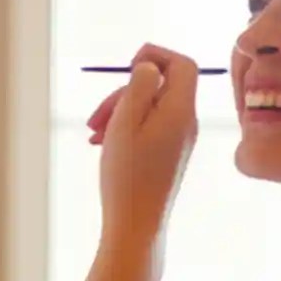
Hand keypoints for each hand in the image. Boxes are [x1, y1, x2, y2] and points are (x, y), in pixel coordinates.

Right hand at [86, 44, 199, 244]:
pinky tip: (101, 142)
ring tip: (94, 133)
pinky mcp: (169, 154)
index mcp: (181, 110)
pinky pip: (148, 127)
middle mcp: (186, 123)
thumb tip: (150, 66)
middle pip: (160, 86)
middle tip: (96, 116)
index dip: (156, 55)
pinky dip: (125, 128)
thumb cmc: (127, 174)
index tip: (128, 66)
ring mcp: (179, 139)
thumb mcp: (126, 121)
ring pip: (149, 107)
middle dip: (124, 92)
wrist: (136, 225)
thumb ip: (139, 86)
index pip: (183, 64)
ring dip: (119, 112)